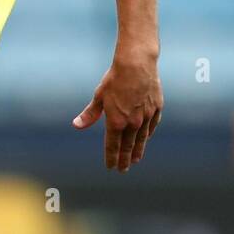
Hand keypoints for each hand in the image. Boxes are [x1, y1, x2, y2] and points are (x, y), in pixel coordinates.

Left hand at [72, 50, 162, 171]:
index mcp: (116, 122)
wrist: (137, 64)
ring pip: (141, 139)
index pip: (112, 146)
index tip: (110, 167)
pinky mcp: (156, 109)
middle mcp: (132, 123)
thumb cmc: (114, 79)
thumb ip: (90, 114)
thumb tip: (76, 125)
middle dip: (124, 159)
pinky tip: (146, 139)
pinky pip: (152, 126)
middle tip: (123, 169)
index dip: (111, 158)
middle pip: (128, 146)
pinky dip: (148, 134)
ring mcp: (146, 117)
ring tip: (135, 159)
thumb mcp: (99, 96)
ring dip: (137, 151)